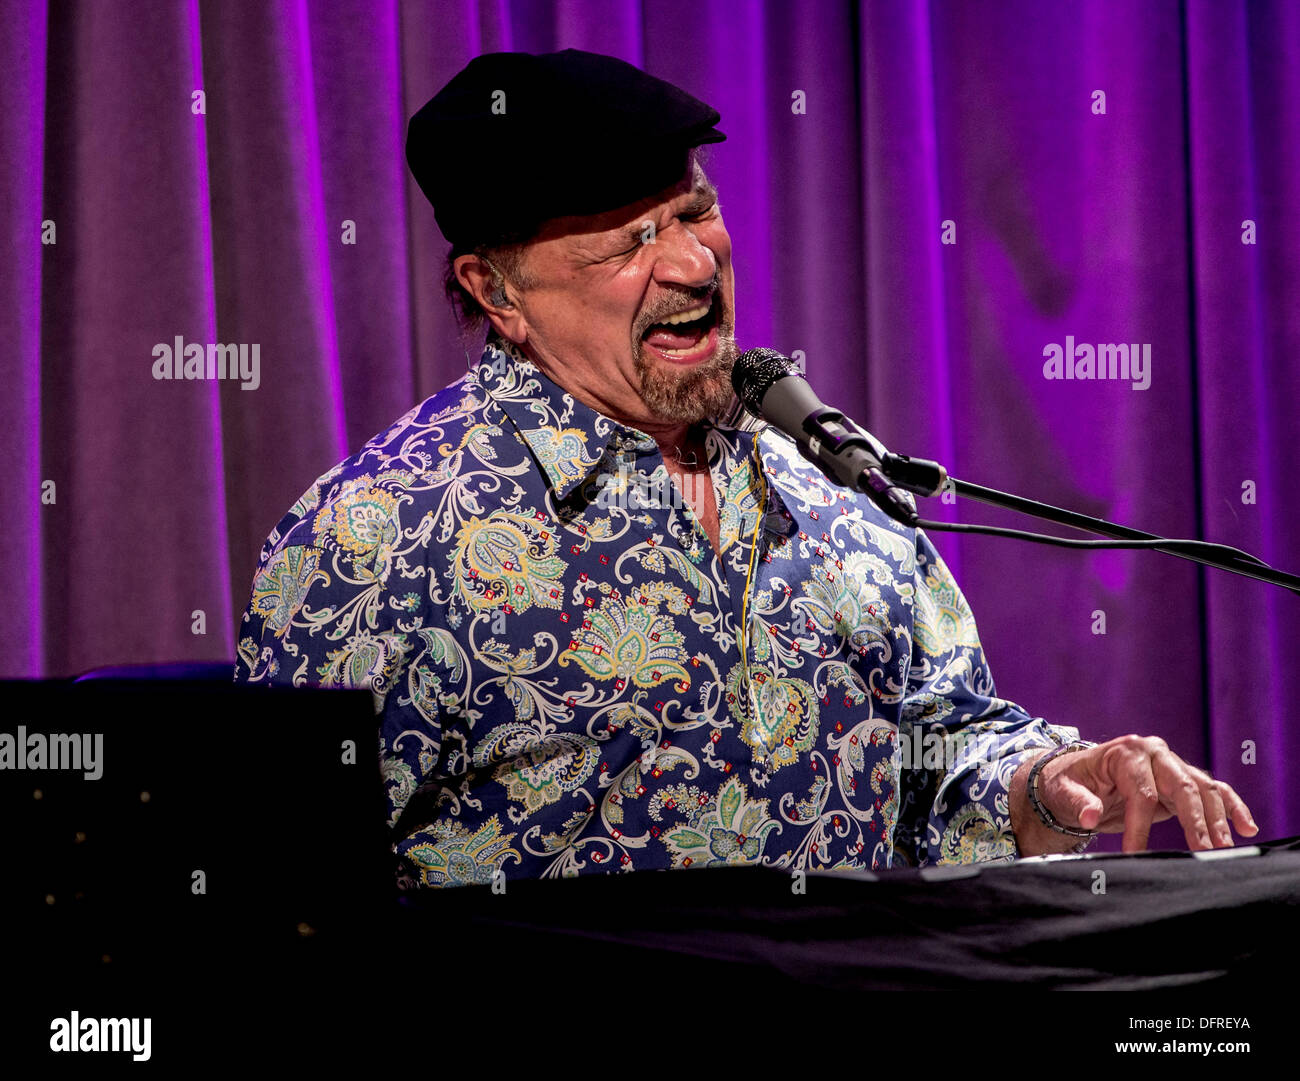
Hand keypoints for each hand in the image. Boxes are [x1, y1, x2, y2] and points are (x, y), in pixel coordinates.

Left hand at [1034, 735, 1258, 852]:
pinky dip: (1231, 807)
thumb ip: (1079, 802)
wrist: (1075, 776)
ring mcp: (1171, 764)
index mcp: (1126, 752)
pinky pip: (1213, 790)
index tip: (1136, 853)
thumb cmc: (1068, 782)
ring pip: (1203, 789)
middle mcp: (1154, 752)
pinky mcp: (1181, 780)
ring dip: (1217, 819)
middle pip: (1181, 786)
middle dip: (1194, 821)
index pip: (1140, 792)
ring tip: (1224, 849)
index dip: (1139, 825)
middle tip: (1204, 853)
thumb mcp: (1063, 791)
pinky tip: (1246, 828)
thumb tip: (1091, 817)